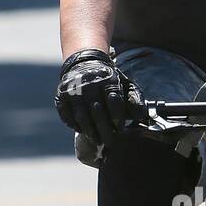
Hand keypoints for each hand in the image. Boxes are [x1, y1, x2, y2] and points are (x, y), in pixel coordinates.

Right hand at [54, 49, 132, 163]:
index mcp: (108, 80)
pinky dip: (73, 124)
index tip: (119, 129)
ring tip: (97, 141)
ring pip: (81, 115)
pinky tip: (82, 131)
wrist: (84, 63)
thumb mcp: (125, 84)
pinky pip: (66, 114)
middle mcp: (90, 83)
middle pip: (97, 111)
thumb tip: (144, 118)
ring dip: (89, 131)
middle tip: (110, 142)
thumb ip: (135, 100)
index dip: (117, 118)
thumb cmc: (108, 79)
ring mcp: (73, 89)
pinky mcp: (61, 95)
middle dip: (104, 129)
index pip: (114, 102)